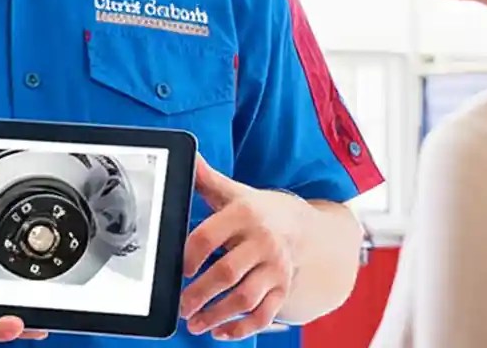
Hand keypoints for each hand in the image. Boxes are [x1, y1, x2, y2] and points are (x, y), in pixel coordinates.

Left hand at [178, 155, 308, 340]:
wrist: (308, 228)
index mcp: (245, 215)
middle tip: (180, 306)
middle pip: (227, 272)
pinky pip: (265, 314)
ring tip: (194, 323)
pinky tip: (221, 332)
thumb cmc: (262, 210)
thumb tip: (187, 155)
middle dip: (200, 293)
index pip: (210, 235)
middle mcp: (263, 242)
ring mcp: (276, 268)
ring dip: (218, 315)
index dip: (191, 254)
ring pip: (246, 298)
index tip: (178, 268)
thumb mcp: (235, 192)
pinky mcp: (283, 289)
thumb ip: (207, 178)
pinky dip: (243, 328)